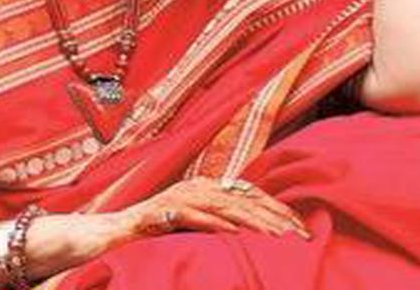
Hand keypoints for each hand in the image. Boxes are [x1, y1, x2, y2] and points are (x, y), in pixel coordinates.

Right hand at [121, 176, 310, 239]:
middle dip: (272, 215)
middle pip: (243, 198)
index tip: (298, 224)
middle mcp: (198, 186)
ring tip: (275, 234)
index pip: (249, 193)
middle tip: (296, 232)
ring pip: (225, 207)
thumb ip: (220, 217)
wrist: (122, 226)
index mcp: (207, 185)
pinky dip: (215, 224)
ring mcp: (183, 196)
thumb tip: (250, 228)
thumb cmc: (161, 225)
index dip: (275, 206)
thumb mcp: (197, 218)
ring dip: (252, 221)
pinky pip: (195, 217)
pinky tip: (234, 233)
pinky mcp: (167, 211)